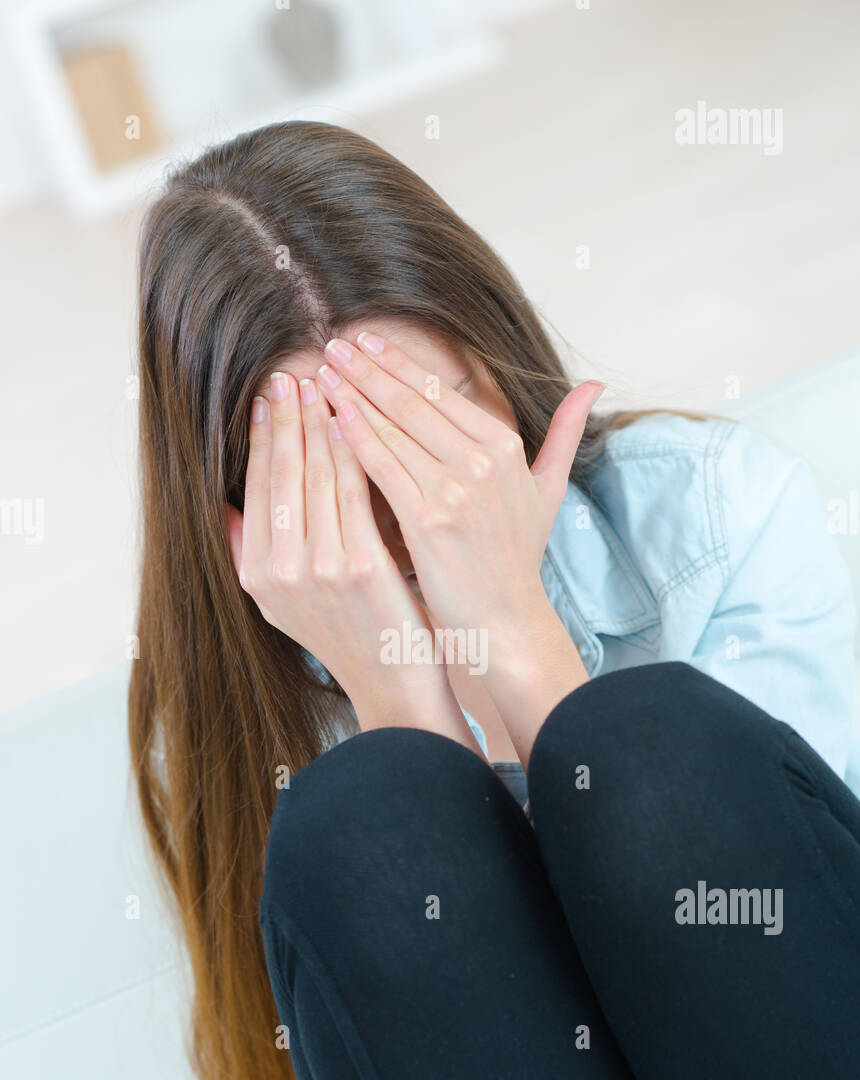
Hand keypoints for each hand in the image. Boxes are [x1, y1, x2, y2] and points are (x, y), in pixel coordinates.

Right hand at [225, 371, 481, 745]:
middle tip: (296, 375)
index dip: (265, 438)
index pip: (257, 488)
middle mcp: (279, 573)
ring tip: (329, 386)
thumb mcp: (285, 605)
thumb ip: (254, 556)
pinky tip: (359, 423)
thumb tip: (225, 507)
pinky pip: (355, 493)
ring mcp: (319, 570)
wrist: (394, 684)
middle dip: (290, 419)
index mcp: (256, 576)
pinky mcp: (360, 568)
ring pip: (318, 477)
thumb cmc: (350, 635)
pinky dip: (355, 452)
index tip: (272, 397)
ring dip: (323, 424)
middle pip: (284, 475)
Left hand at [315, 331, 602, 664]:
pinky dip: (354, 438)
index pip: (441, 392)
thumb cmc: (516, 560)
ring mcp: (457, 490)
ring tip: (321, 374)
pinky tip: (329, 419)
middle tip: (329, 344)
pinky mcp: (429, 520)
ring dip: (353, 396)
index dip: (399, 363)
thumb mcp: (548, 490)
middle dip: (367, 369)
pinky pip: (382, 467)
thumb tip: (593, 387)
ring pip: (394, 428)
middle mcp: (484, 461)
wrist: (505, 622)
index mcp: (506, 447)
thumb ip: (565, 434)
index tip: (365, 341)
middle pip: (413, 402)